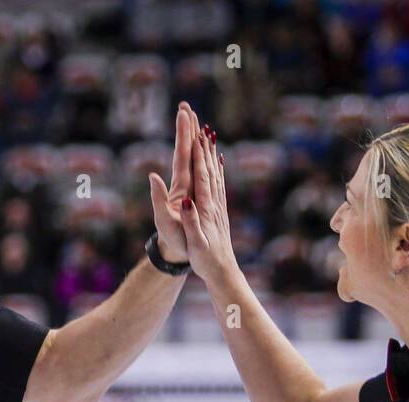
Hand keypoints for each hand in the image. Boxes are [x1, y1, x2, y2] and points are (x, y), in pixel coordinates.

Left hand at [147, 101, 196, 264]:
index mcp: (180, 188)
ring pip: (193, 158)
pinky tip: (207, 149)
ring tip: (197, 120)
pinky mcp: (195, 195)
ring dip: (194, 139)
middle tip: (186, 106)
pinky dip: (204, 157)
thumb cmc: (172, 241)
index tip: (184, 113)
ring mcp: (190, 189)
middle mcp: (184, 185)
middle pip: (185, 151)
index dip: (183, 135)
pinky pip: (201, 170)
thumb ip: (157, 200)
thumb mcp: (163, 221)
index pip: (181, 155)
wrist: (174, 253)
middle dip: (187, 129)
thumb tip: (152, 176)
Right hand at [176, 108, 238, 289]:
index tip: (195, 134)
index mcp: (206, 208)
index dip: (198, 155)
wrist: (223, 272)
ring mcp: (219, 206)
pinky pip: (218, 184)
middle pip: (209, 168)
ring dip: (210, 153)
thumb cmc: (206, 260)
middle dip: (204, 146)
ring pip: (215, 173)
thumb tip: (185, 201)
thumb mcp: (195, 243)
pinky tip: (218, 160)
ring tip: (208, 134)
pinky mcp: (219, 211)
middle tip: (199, 123)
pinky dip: (217, 169)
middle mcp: (215, 203)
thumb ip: (190, 221)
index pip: (202, 176)